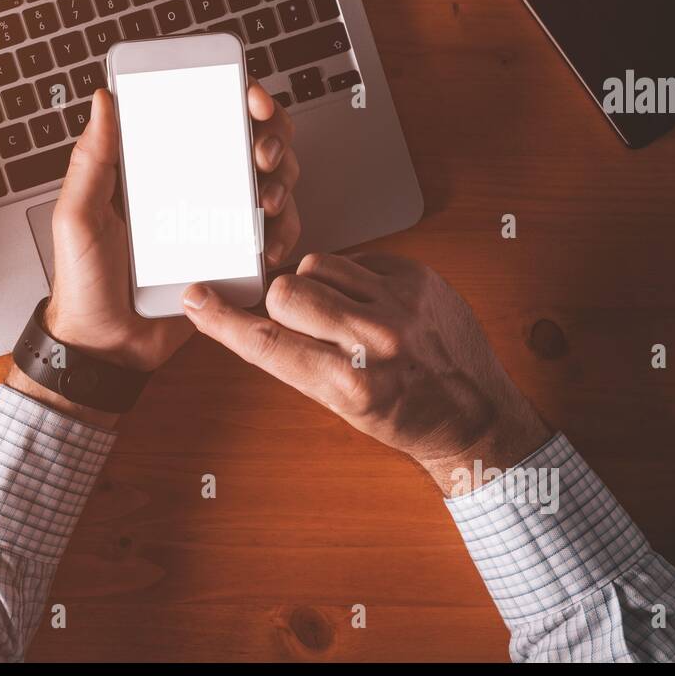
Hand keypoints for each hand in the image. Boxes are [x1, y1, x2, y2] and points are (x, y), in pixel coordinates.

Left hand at [7, 84, 299, 422]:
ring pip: (272, 184)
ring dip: (284, 182)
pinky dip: (282, 234)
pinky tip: (269, 244)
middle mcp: (192, 189)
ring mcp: (217, 224)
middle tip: (262, 156)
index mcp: (157, 168)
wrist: (106, 348)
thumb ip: (91, 159)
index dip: (236, 98)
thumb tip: (103, 102)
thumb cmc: (84, 284)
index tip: (250, 98)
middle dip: (272, 138)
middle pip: (250, 143)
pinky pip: (273, 237)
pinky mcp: (234, 260)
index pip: (203, 115)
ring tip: (267, 200)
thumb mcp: (78, 216)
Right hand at [181, 253, 550, 489]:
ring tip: (340, 313)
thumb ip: (297, 358)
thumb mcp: (342, 405)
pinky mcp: (418, 277)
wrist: (477, 414)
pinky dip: (352, 278)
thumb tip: (251, 316)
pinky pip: (357, 258)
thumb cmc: (405, 417)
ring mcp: (401, 305)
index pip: (267, 343)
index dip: (223, 320)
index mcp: (350, 385)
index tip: (197, 300)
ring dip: (316, 285)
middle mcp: (376, 342)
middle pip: (287, 291)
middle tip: (303, 323)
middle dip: (282, 303)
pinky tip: (371, 304)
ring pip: (318, 265)